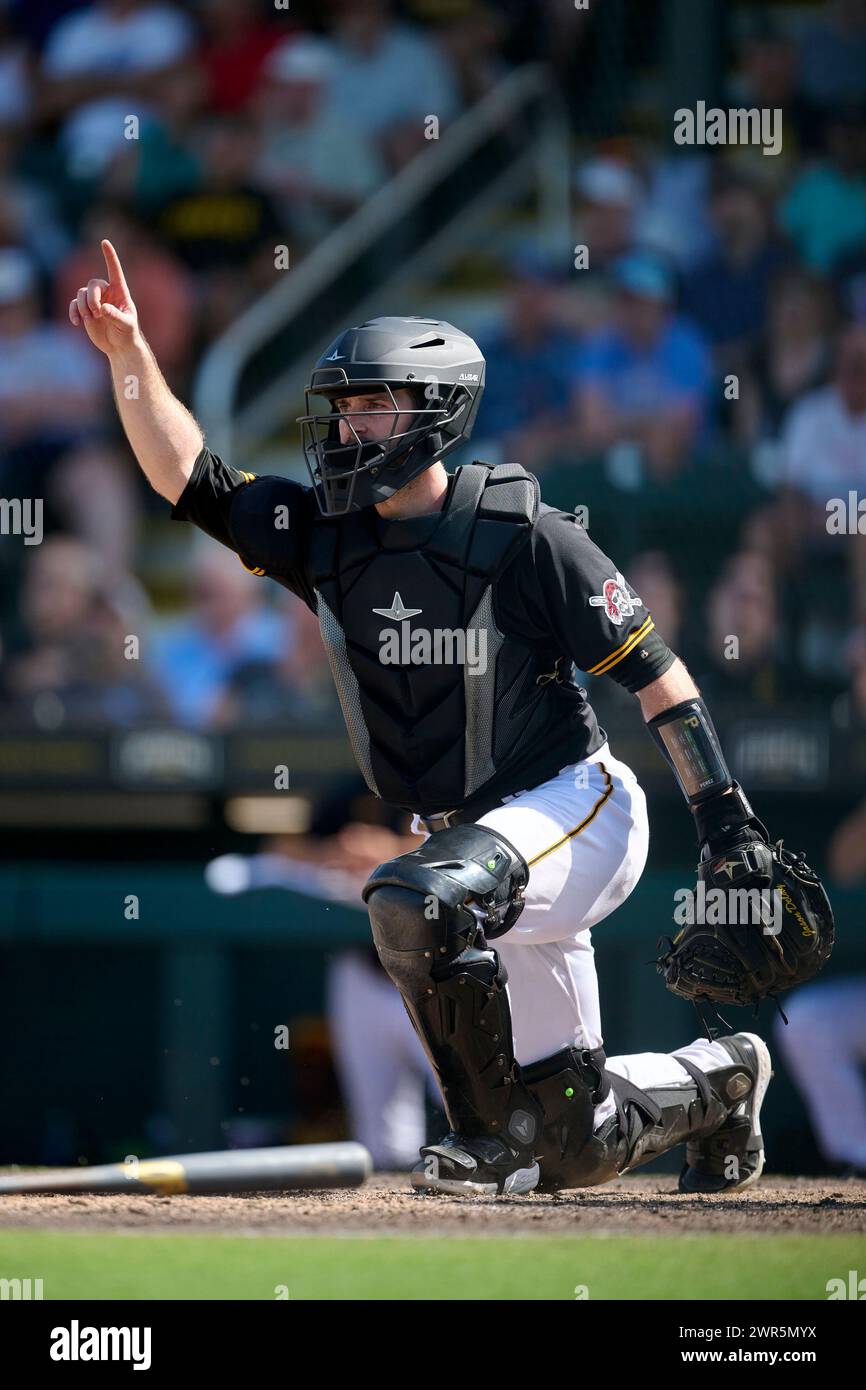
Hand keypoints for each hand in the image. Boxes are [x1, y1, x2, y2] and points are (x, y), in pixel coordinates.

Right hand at [68, 239, 138, 355]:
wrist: (119, 346)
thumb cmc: (127, 333)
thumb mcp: (126, 325)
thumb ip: (116, 316)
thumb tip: (102, 309)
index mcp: (120, 292)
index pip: (114, 271)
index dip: (110, 257)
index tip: (104, 242)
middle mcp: (106, 293)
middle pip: (93, 284)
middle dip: (92, 298)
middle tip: (97, 313)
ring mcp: (94, 300)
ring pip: (81, 293)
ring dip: (83, 306)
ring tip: (90, 319)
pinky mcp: (84, 310)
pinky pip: (73, 304)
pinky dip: (73, 311)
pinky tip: (76, 322)